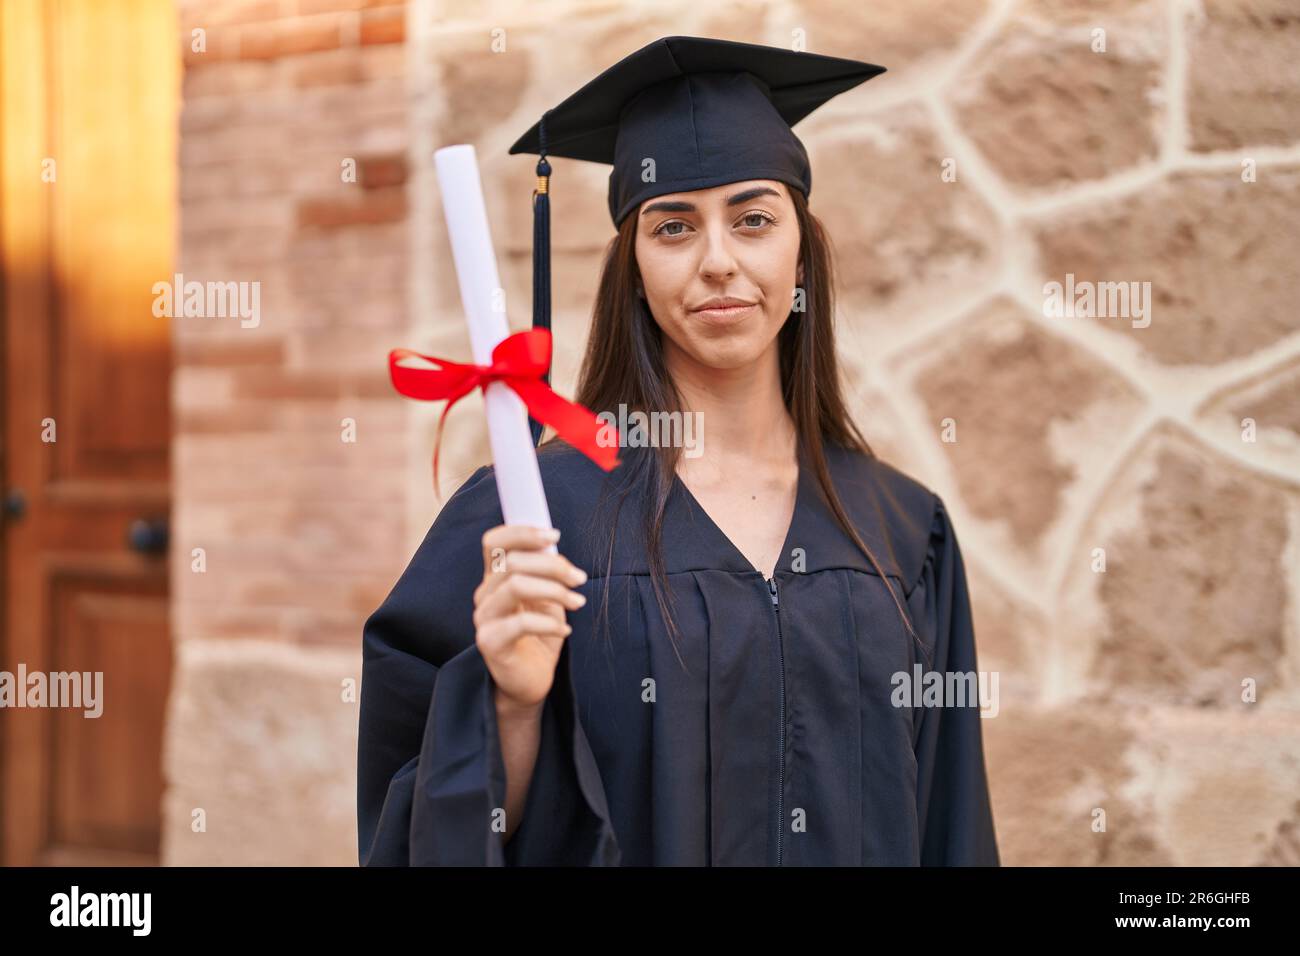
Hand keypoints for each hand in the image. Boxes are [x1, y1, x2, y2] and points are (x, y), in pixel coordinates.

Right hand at [473, 524, 587, 714]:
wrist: (530, 681)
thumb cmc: (539, 635)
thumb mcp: (547, 597)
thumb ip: (545, 571)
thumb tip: (553, 542)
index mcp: (495, 578)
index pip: (494, 542)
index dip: (522, 532)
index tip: (554, 536)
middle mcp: (484, 595)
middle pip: (511, 561)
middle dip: (552, 565)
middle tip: (579, 578)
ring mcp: (484, 618)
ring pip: (515, 585)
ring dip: (554, 590)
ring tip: (577, 602)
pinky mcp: (490, 642)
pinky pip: (521, 623)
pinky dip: (550, 623)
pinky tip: (565, 630)